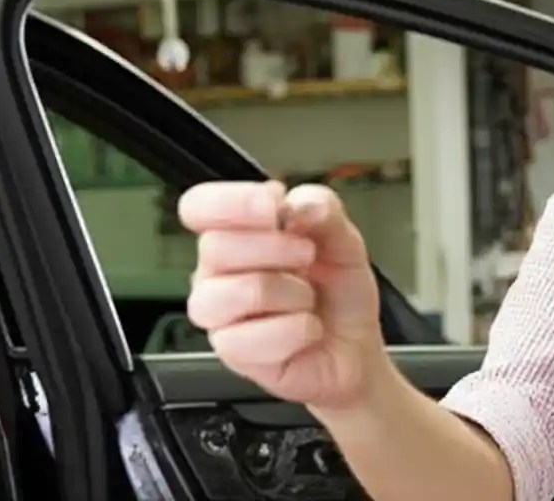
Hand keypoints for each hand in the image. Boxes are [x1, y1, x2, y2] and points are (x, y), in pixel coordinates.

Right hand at [181, 180, 385, 410]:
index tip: (273, 205)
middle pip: (215, 246)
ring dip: (289, 293)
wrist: (354, 347)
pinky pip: (253, 337)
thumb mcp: (345, 241)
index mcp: (236, 233)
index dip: (231, 201)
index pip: (199, 206)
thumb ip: (324, 211)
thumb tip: (298, 204)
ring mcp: (219, 313)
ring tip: (306, 298)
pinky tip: (305, 329)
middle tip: (308, 256)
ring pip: (235, 292)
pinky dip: (296, 330)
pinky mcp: (230, 351)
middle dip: (278, 247)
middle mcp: (217, 271)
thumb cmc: (339, 294)